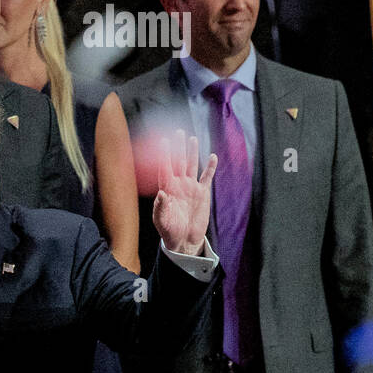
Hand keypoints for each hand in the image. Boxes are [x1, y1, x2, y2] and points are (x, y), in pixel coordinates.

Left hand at [152, 130, 216, 256]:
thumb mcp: (162, 221)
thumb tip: (161, 193)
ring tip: (192, 139)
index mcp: (167, 190)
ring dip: (192, 153)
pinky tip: (212, 156)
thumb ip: (160, 207)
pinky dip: (210, 167)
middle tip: (178, 132)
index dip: (164, 155)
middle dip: (178, 148)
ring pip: (192, 166)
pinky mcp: (203, 193)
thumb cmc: (169, 231)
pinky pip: (207, 177)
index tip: (162, 141)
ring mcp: (191, 188)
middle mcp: (178, 185)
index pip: (164, 168)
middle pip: (178, 162)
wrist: (184, 241)